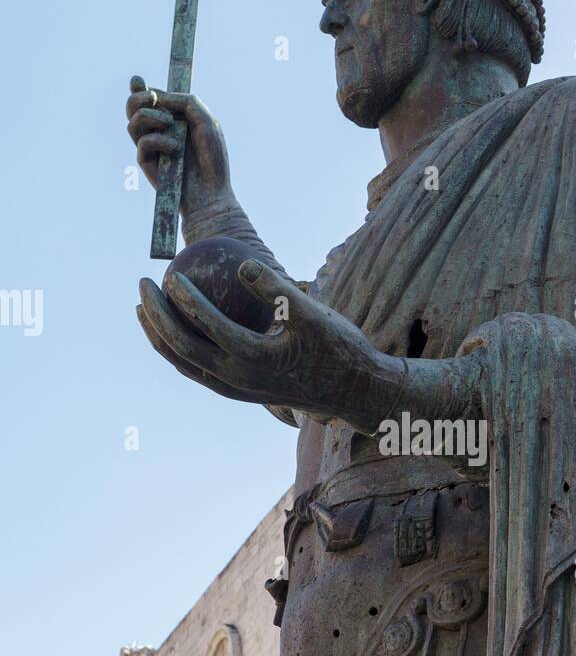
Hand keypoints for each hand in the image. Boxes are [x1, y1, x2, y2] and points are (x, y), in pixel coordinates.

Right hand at [125, 76, 231, 217]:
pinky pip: (143, 142)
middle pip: (134, 107)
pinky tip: (174, 147)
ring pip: (133, 121)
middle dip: (139, 97)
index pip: (152, 99)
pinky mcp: (146, 162)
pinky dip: (158, 139)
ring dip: (149, 115)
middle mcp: (159, 130)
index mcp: (174, 118)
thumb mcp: (205, 121)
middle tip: (153, 98)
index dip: (141, 88)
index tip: (138, 80)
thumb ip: (185, 101)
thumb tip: (159, 95)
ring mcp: (152, 145)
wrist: (211, 192)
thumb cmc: (212, 158)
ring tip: (169, 122)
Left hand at [137, 260, 405, 432]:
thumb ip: (277, 289)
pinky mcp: (238, 392)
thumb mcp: (314, 313)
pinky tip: (176, 323)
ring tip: (145, 306)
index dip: (183, 298)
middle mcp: (237, 379)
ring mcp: (234, 390)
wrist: (352, 392)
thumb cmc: (338, 347)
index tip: (170, 271)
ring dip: (158, 334)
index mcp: (253, 359)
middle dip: (155, 315)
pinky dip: (179, 347)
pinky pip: (197, 368)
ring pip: (183, 362)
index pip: (205, 325)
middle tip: (143, 282)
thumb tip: (243, 264)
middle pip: (180, 347)